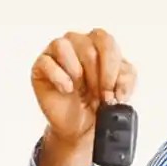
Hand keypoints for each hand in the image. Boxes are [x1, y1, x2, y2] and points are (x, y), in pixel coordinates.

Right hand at [31, 29, 136, 165]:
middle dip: (97, 78)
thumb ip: (126, 80)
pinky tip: (66, 89)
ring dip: (77, 75)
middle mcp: (77, 41)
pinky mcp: (41, 65)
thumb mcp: (120, 90)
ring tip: (81, 91)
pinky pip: (47, 62)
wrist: (79, 124)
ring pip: (65, 48)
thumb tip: (119, 85)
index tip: (111, 92)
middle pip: (89, 49)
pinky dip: (59, 78)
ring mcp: (57, 51)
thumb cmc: (97, 101)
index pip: (106, 42)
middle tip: (98, 97)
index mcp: (98, 43)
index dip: (110, 69)